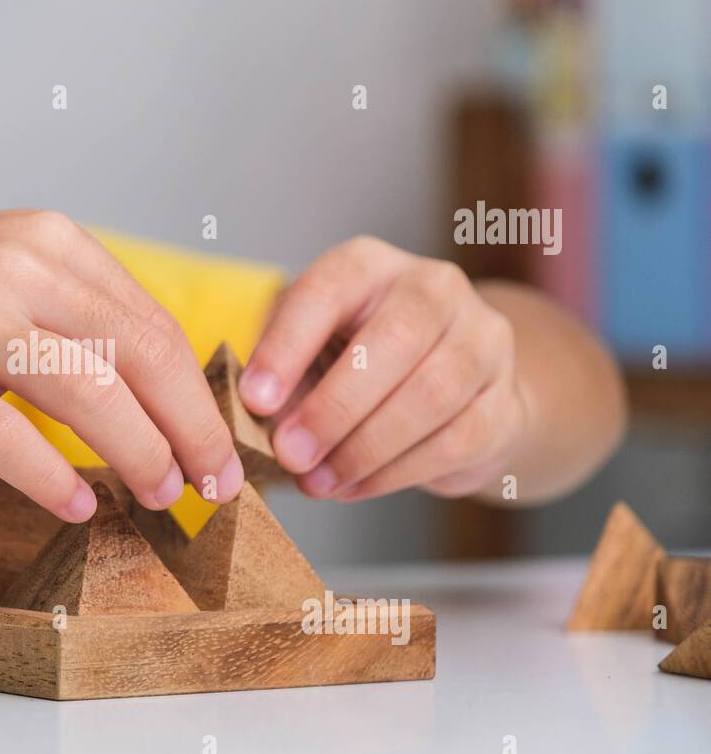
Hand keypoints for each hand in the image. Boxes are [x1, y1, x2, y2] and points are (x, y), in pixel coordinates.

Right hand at [0, 209, 244, 520]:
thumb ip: (69, 313)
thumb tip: (154, 392)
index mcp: (44, 241)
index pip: (152, 324)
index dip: (197, 394)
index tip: (216, 445)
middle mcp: (12, 268)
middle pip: (140, 357)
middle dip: (190, 431)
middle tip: (212, 487)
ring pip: (89, 395)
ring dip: (141, 457)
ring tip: (162, 500)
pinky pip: (5, 437)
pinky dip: (54, 477)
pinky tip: (80, 506)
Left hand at [237, 236, 526, 500]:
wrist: (451, 390)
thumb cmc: (354, 363)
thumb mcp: (307, 351)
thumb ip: (279, 375)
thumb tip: (250, 418)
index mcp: (369, 266)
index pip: (328, 290)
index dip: (288, 346)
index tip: (255, 400)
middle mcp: (434, 288)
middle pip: (394, 341)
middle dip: (333, 407)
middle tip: (290, 455)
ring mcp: (482, 339)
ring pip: (432, 393)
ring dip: (365, 447)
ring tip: (317, 481)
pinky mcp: (503, 399)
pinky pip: (454, 440)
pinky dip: (395, 472)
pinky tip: (352, 487)